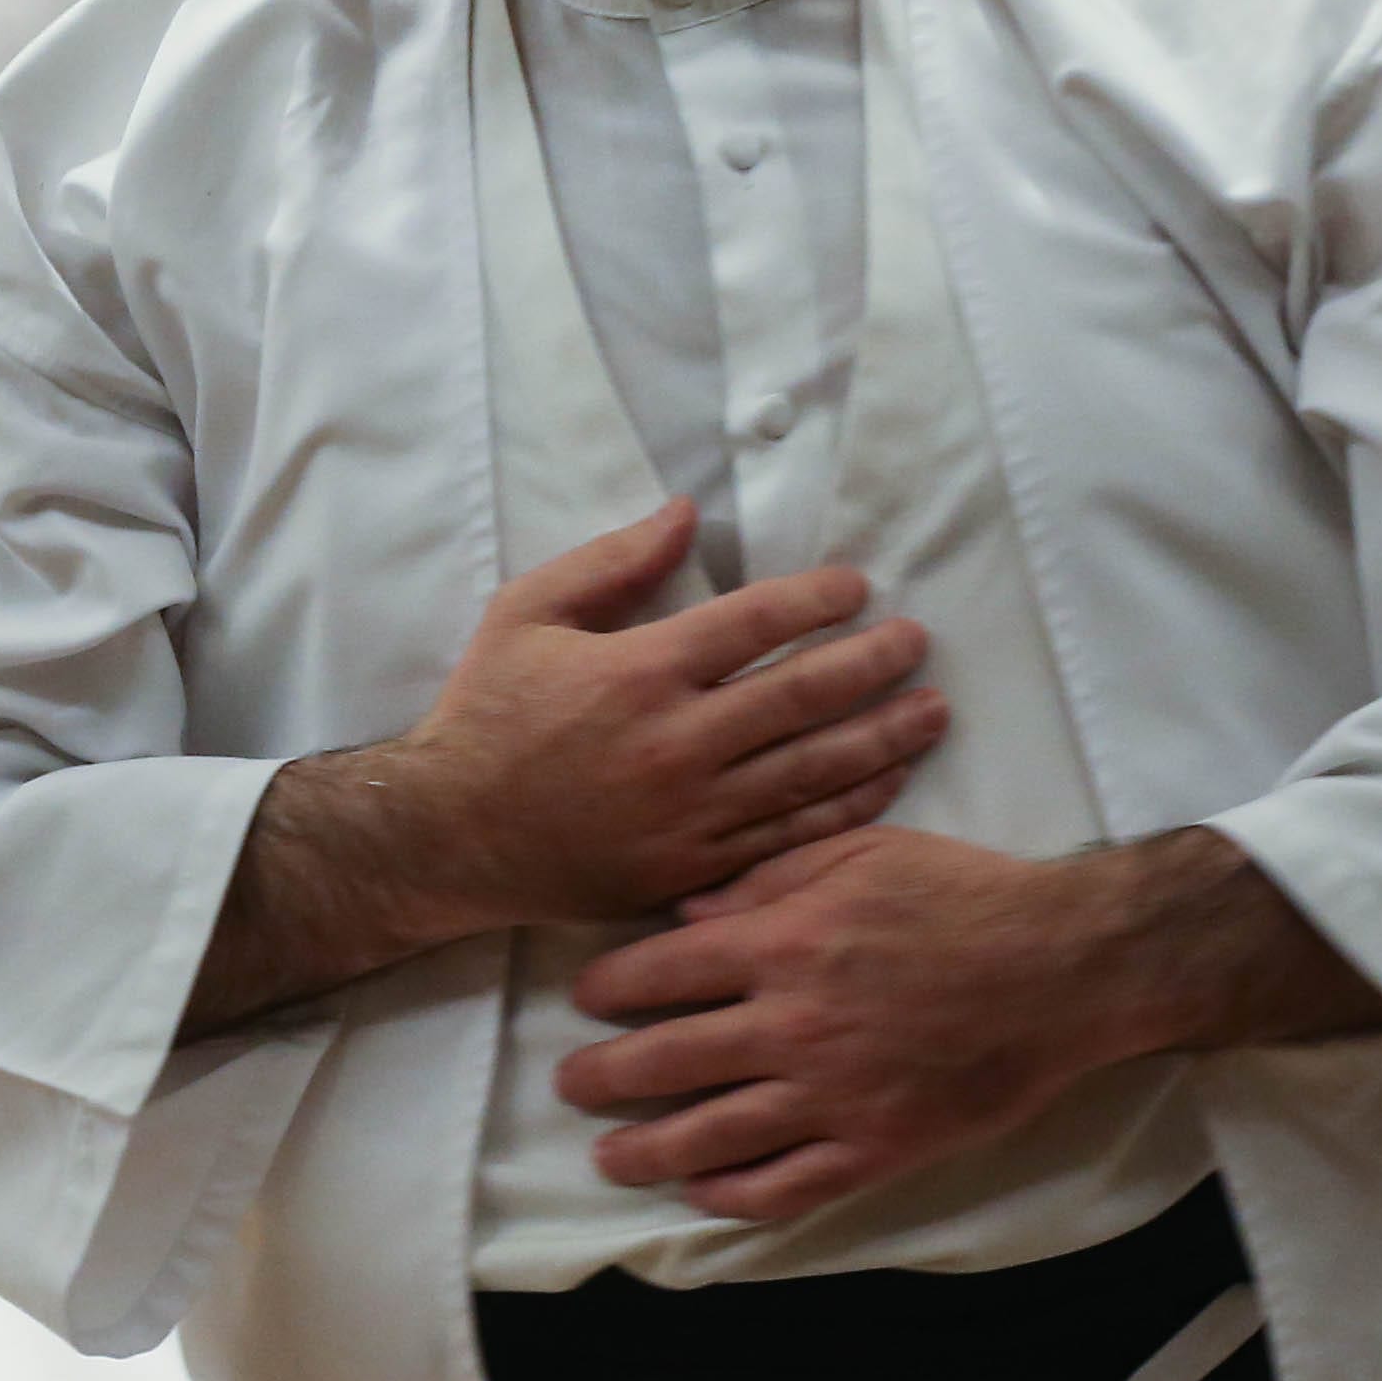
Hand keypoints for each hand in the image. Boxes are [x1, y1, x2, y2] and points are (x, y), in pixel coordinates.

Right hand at [176, 503, 944, 1036]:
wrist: (448, 836)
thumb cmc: (485, 714)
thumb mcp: (526, 613)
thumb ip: (611, 561)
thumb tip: (686, 512)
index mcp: (642, 671)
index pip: (755, 623)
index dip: (817, 599)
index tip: (858, 586)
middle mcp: (679, 742)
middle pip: (804, 697)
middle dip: (872, 665)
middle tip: (917, 642)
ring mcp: (691, 813)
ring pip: (811, 772)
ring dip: (882, 738)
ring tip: (933, 711)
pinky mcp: (693, 868)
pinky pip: (788, 837)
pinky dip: (846, 811)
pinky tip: (885, 785)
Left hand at [554, 824, 1381, 1222]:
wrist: (1065, 967)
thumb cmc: (965, 894)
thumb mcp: (861, 853)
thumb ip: (767, 877)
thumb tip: (687, 911)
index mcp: (783, 942)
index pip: (658, 973)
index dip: (608, 989)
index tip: (585, 999)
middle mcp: (791, 1024)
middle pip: (662, 1062)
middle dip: (600, 1078)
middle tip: (570, 1086)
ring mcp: (831, 1095)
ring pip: (708, 1138)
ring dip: (644, 1151)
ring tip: (610, 1156)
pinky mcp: (875, 1148)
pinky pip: (784, 1187)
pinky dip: (732, 1196)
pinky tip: (702, 1192)